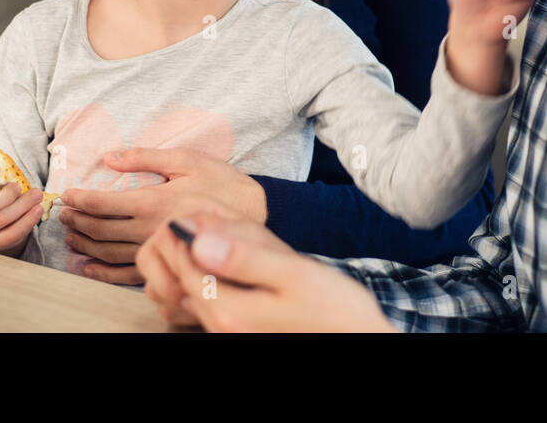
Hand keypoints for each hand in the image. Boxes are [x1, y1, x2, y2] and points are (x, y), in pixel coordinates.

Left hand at [60, 147, 267, 285]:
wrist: (255, 213)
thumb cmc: (222, 182)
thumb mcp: (186, 159)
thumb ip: (145, 157)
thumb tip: (110, 158)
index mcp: (153, 201)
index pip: (103, 203)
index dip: (80, 200)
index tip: (68, 195)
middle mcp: (150, 229)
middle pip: (101, 229)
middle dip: (77, 221)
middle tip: (64, 214)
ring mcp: (157, 249)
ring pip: (108, 253)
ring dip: (85, 244)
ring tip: (71, 236)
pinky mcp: (166, 263)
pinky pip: (127, 275)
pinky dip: (103, 273)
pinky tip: (90, 267)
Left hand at [139, 211, 397, 332]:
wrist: (360, 338)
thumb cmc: (335, 308)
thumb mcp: (294, 273)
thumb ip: (244, 257)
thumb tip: (199, 238)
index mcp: (229, 312)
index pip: (186, 265)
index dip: (186, 232)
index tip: (195, 208)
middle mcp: (223, 329)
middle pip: (188, 280)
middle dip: (193, 246)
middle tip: (205, 218)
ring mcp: (231, 335)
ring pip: (199, 291)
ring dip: (204, 262)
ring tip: (226, 238)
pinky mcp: (243, 333)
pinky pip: (215, 303)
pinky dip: (218, 279)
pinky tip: (242, 265)